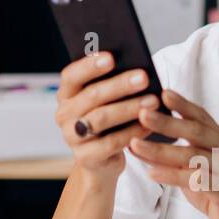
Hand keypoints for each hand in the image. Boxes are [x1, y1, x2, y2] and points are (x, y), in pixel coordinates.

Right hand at [54, 52, 158, 184]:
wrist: (101, 161)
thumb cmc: (107, 122)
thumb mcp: (105, 103)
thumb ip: (111, 85)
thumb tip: (135, 67)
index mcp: (66, 95)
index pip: (71, 76)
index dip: (89, 66)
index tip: (111, 57)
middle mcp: (64, 115)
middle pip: (91, 96)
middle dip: (119, 85)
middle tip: (144, 77)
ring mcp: (73, 137)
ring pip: (101, 118)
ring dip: (129, 108)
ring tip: (153, 101)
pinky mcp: (86, 157)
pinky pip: (112, 142)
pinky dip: (132, 132)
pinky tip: (149, 124)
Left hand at [127, 89, 218, 218]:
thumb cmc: (211, 189)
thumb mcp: (190, 167)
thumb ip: (171, 151)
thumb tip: (136, 136)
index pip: (200, 116)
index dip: (181, 104)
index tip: (160, 93)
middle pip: (195, 131)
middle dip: (166, 122)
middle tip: (142, 114)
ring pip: (192, 156)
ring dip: (161, 149)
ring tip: (135, 145)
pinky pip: (196, 180)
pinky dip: (172, 175)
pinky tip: (151, 173)